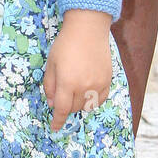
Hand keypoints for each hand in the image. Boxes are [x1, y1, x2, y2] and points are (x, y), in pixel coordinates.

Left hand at [43, 10, 113, 132]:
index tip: (55, 128)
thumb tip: (53, 104)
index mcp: (67, 82)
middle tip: (63, 92)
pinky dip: (92, 100)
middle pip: (74, 108)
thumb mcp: (51, 64)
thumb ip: (50, 86)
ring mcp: (98, 84)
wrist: (88, 29)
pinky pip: (100, 99)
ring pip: (87, 106)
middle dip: (66, 106)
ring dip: (78, 104)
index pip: (62, 109)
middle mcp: (84, 86)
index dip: (57, 121)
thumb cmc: (65, 44)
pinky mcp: (107, 80)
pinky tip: (87, 91)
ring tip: (75, 90)